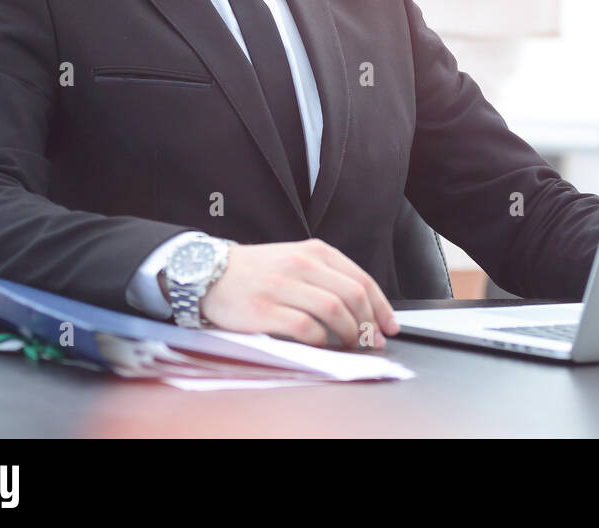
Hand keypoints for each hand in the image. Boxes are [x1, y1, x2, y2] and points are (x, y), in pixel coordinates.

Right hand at [200, 240, 399, 348]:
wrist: (209, 274)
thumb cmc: (258, 272)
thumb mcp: (296, 260)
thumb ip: (327, 277)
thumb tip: (362, 309)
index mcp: (315, 251)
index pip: (361, 279)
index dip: (381, 306)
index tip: (389, 326)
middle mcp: (301, 264)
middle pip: (352, 295)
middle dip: (368, 323)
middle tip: (370, 341)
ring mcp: (282, 286)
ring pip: (333, 310)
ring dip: (348, 333)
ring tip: (348, 345)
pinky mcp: (264, 310)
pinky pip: (304, 327)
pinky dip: (319, 341)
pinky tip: (320, 346)